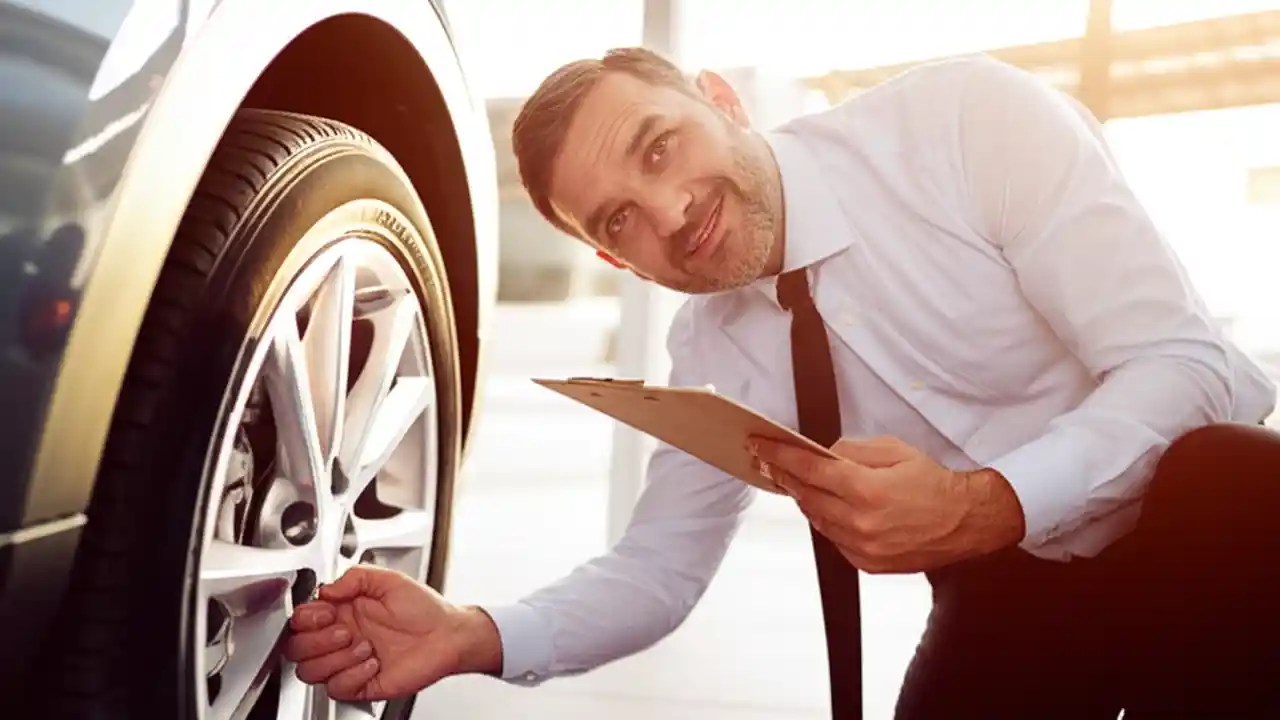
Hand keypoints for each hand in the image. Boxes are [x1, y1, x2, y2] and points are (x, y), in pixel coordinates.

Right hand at [284, 565, 501, 700]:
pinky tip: (374, 661)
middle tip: (346, 630)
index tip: (327, 612)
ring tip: (364, 645)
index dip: (306, 618)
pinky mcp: (362, 685)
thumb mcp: (388, 579)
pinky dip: (352, 675)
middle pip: (296, 649)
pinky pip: (336, 689)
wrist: (449, 635)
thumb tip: (325, 589)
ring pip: (310, 672)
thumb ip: (353, 576)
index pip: (300, 620)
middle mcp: (341, 638)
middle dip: (317, 640)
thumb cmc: (424, 608)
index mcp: (342, 611)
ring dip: (335, 658)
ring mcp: (349, 663)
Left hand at [748, 435, 1024, 572]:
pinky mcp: (867, 564)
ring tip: (791, 481)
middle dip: (783, 475)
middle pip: (806, 496)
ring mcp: (862, 548)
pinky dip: (824, 520)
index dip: (780, 456)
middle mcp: (861, 522)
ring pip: (816, 519)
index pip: (810, 470)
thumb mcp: (895, 451)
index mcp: (867, 490)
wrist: (966, 522)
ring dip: (802, 498)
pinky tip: (823, 506)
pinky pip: (833, 539)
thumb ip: (854, 450)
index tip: (761, 446)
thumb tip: (823, 453)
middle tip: (766, 461)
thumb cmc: (933, 482)